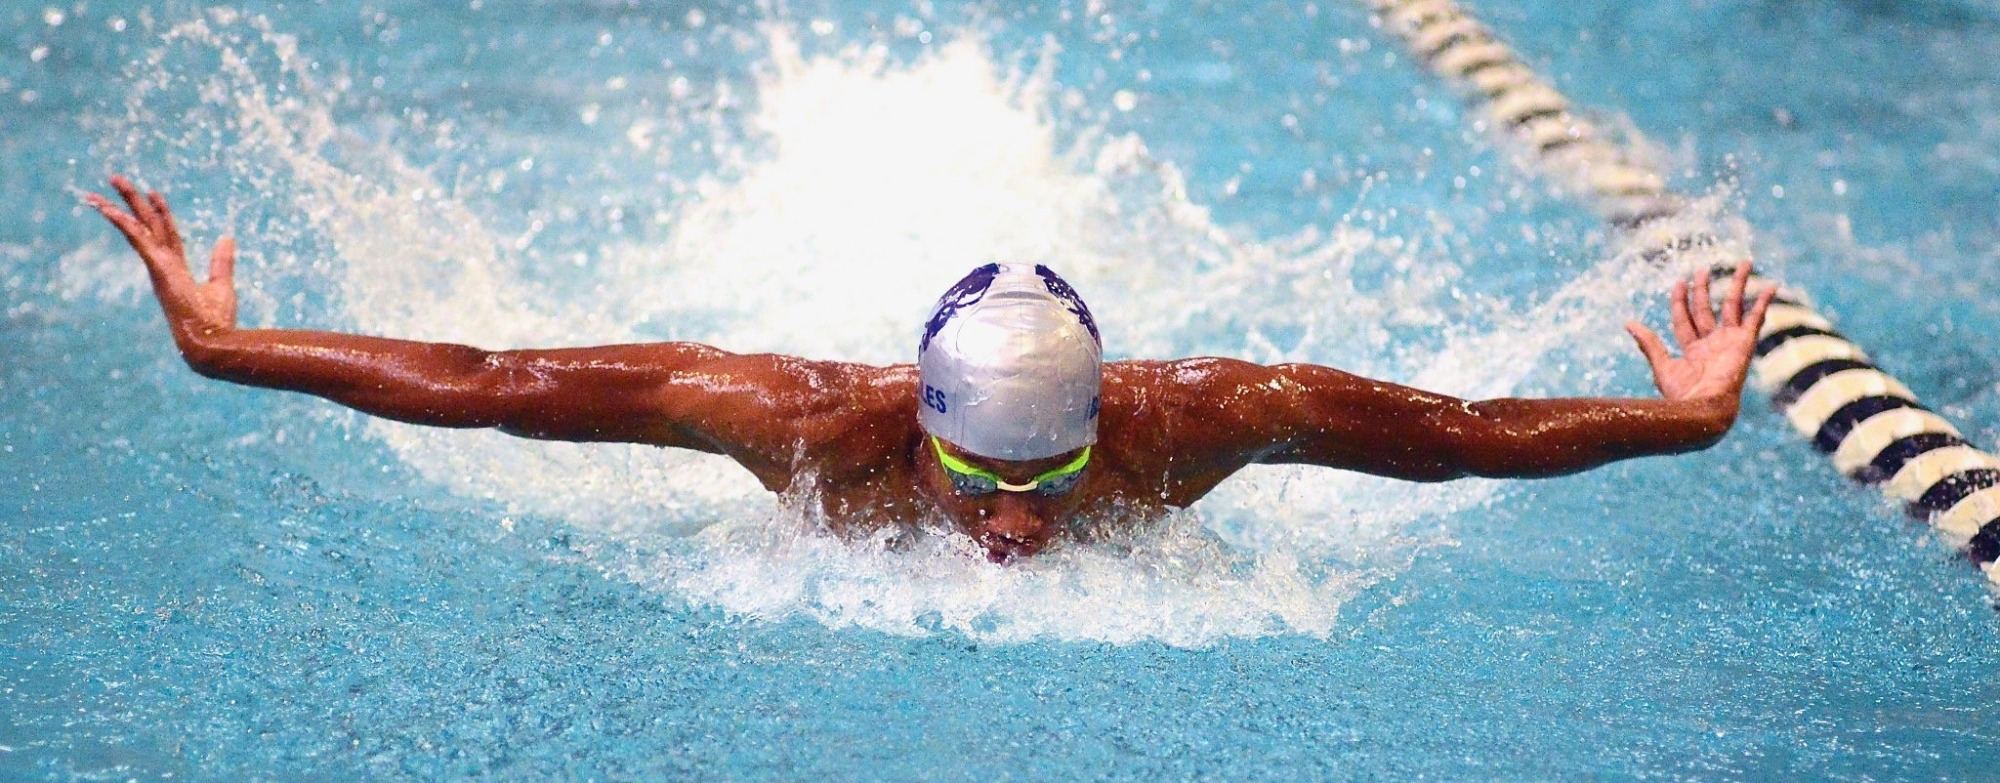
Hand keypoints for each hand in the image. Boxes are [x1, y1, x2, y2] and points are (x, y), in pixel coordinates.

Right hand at [86, 175, 237, 342]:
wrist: (211, 343)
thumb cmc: (216, 322)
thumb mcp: (222, 285)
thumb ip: (222, 261)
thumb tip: (226, 237)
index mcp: (175, 269)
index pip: (167, 234)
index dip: (161, 213)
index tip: (154, 192)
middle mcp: (162, 266)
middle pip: (147, 225)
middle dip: (132, 201)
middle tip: (115, 177)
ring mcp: (158, 268)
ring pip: (138, 228)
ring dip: (122, 204)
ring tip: (110, 180)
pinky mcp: (159, 270)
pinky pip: (140, 241)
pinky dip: (126, 224)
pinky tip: (112, 209)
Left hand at [1624, 260, 1776, 402]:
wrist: (1704, 408)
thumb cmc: (1682, 394)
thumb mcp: (1661, 365)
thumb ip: (1648, 343)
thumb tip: (1628, 323)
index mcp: (1692, 350)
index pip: (1685, 319)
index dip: (1680, 300)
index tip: (1678, 282)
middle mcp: (1712, 343)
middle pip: (1707, 309)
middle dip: (1703, 289)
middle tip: (1701, 269)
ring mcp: (1730, 342)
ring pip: (1733, 306)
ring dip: (1738, 284)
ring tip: (1745, 263)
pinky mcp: (1745, 343)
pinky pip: (1756, 318)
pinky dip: (1763, 302)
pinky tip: (1771, 286)